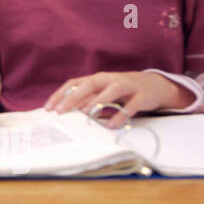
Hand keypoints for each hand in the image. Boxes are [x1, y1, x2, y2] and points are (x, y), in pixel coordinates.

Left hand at [44, 71, 193, 128]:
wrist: (155, 85)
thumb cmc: (123, 91)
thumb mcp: (103, 92)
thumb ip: (87, 100)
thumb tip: (67, 113)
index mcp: (97, 78)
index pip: (74, 83)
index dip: (60, 94)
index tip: (48, 108)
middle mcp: (110, 80)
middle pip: (89, 85)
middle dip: (73, 98)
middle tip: (60, 111)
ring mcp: (127, 86)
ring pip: (111, 90)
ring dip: (98, 101)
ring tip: (86, 113)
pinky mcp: (142, 96)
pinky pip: (131, 105)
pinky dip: (121, 115)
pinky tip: (112, 125)